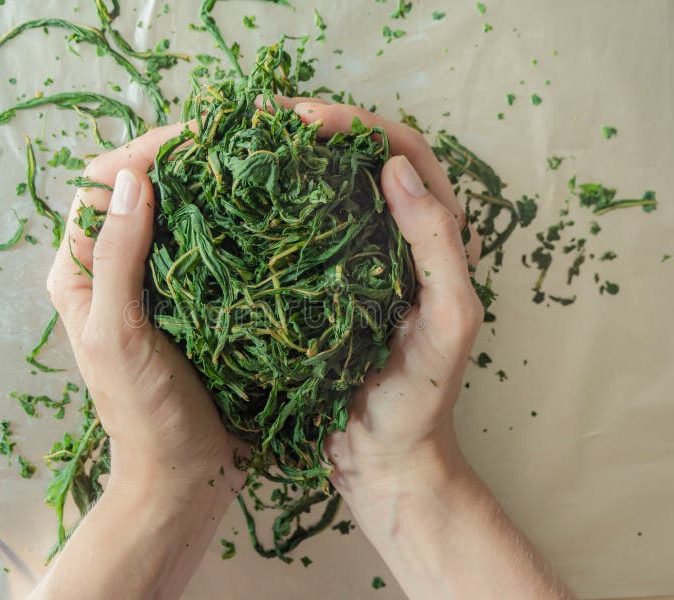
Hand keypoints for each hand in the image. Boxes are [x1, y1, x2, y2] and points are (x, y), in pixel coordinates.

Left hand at [46, 123, 243, 493]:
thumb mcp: (119, 336)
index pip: (100, 187)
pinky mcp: (195, 302)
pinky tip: (263, 218)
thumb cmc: (145, 415)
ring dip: (211, 191)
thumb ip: (117, 259)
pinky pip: (208, 250)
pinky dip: (231, 228)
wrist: (184, 475)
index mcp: (80, 272)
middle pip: (141, 193)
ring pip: (178, 217)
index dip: (142, 152)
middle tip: (236, 145)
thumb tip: (131, 176)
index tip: (197, 137)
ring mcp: (157, 286)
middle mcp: (115, 270)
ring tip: (254, 171)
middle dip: (182, 162)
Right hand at [261, 98, 482, 497]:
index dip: (356, 125)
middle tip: (260, 118)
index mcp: (434, 237)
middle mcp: (395, 237)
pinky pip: (298, 230)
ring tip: (242, 145)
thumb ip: (438, 245)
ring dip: (290, 159)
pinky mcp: (320, 283)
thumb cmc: (420, 398)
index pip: (402, 152)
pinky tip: (238, 201)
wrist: (383, 457)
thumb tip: (393, 168)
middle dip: (315, 127)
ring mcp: (355, 259)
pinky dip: (273, 206)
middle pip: (359, 158)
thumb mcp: (448, 323)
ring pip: (326, 188)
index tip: (302, 120)